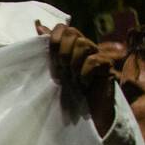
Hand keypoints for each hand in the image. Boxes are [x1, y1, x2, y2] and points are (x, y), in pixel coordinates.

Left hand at [38, 21, 117, 136]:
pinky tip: (83, 84)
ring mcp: (97, 57)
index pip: (64, 28)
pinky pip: (95, 60)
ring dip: (73, 62)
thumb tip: (38, 26)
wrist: (79, 118)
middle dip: (62, 51)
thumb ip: (45, 49)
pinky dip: (85, 73)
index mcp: (69, 48)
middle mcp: (84, 49)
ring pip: (84, 44)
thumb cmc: (62, 94)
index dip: (55, 36)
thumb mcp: (49, 70)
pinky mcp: (107, 68)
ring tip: (72, 78)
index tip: (50, 51)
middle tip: (61, 69)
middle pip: (73, 33)